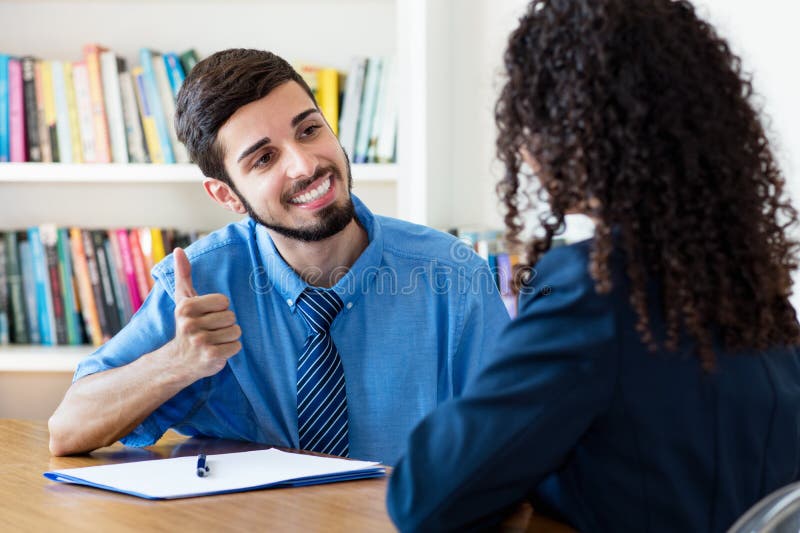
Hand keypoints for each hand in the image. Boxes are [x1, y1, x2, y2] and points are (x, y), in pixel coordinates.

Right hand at [170, 247, 241, 379]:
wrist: (178, 361)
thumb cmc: (186, 325)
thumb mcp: (183, 299)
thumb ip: (184, 275)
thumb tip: (178, 250)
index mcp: (186, 307)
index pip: (224, 301)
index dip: (220, 309)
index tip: (206, 317)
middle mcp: (190, 324)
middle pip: (231, 316)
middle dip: (225, 324)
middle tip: (210, 331)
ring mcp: (200, 341)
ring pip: (236, 331)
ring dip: (229, 337)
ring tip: (213, 341)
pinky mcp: (210, 356)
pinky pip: (237, 346)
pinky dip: (230, 350)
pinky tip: (216, 351)